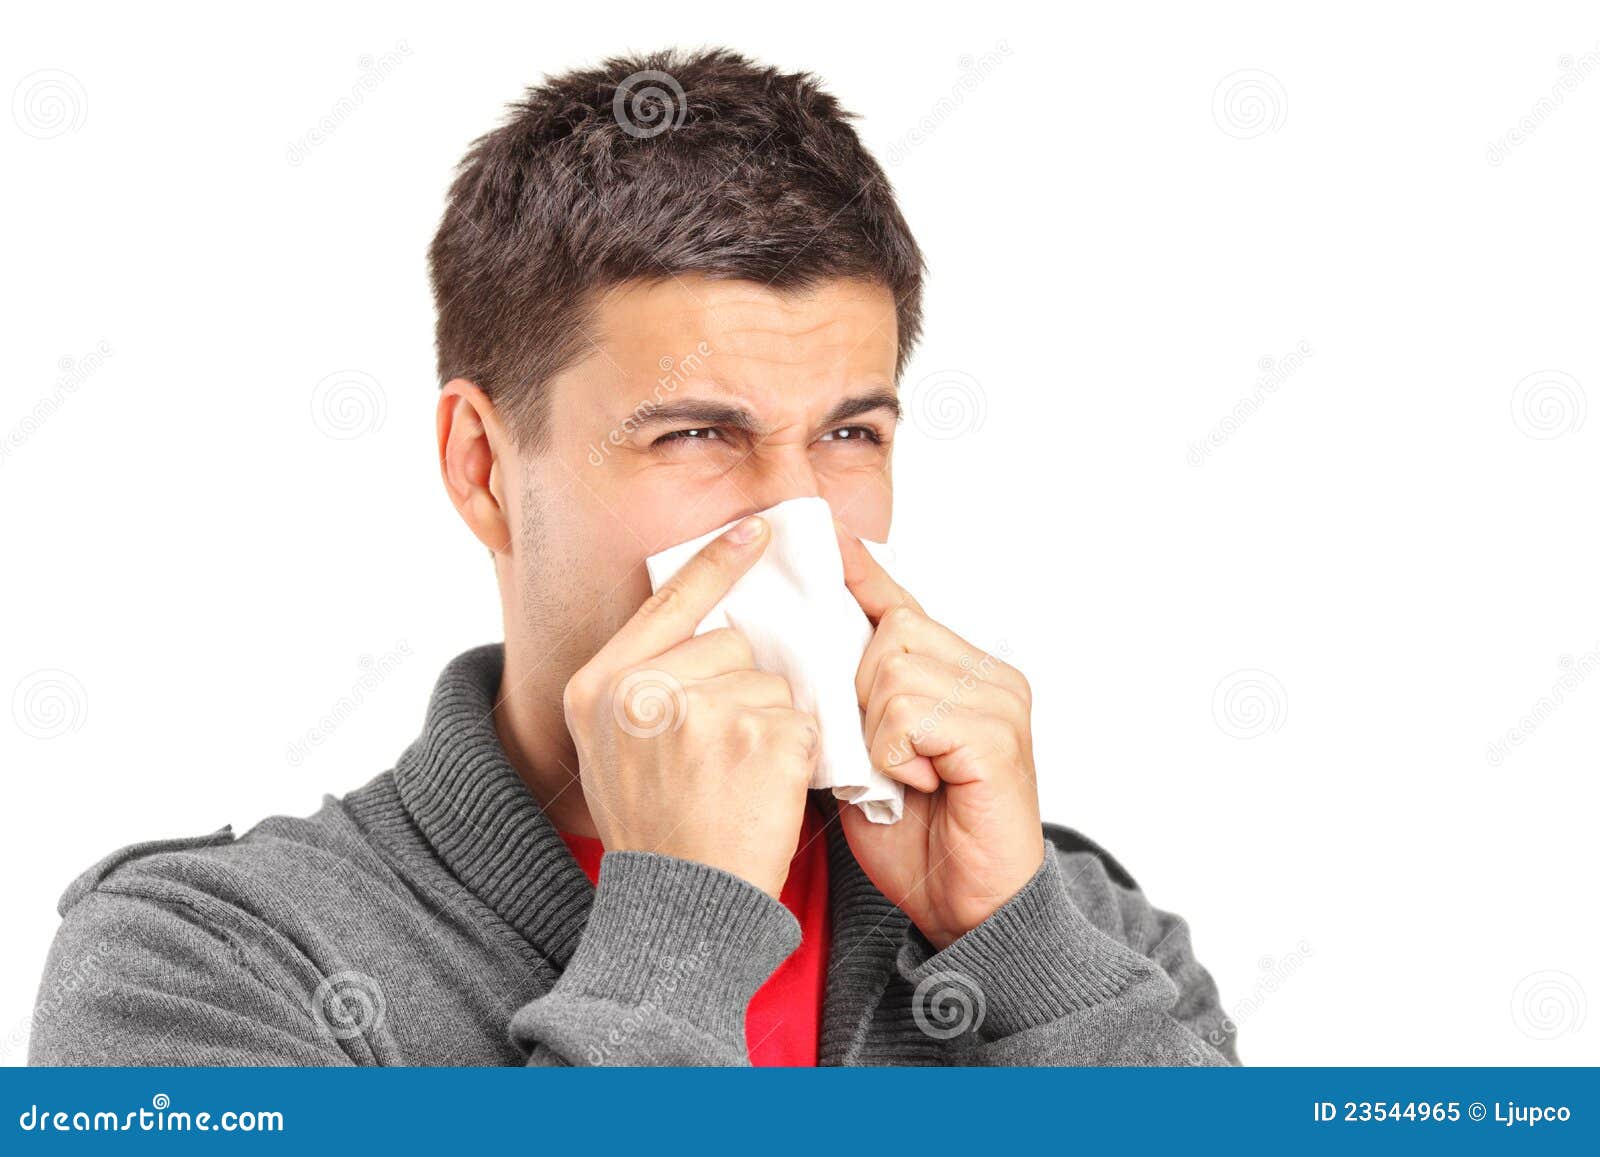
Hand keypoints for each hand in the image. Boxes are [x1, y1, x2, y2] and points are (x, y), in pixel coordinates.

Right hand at [563, 516, 818, 898]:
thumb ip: (645, 684)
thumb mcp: (615, 748)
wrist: (679, 908)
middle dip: (740, 691)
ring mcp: (700, 708)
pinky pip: (799, 720)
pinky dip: (795, 756)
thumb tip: (712, 631)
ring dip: (767, 728)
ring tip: (733, 783)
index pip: (669, 602)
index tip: (759, 529)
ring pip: (769, 684)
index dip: (717, 563)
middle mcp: (642, 687)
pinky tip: (761, 793)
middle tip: (715, 758)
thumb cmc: (656, 830)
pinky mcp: (757, 734)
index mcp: (600, 685)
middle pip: (730, 646)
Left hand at [835, 526, 1044, 948]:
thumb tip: (803, 651)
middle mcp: (987, 673)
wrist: (968, 907)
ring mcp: (999, 699)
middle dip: (862, 691)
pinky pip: (911, 713)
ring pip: (896, 668)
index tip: (823, 534)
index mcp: (957, 671)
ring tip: (905, 775)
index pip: (901, 604)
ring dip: (878, 731)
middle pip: (892, 631)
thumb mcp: (867, 756)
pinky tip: (922, 785)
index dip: (860, 573)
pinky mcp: (998, 735)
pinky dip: (899, 754)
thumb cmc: (917, 836)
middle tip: (881, 754)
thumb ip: (852, 701)